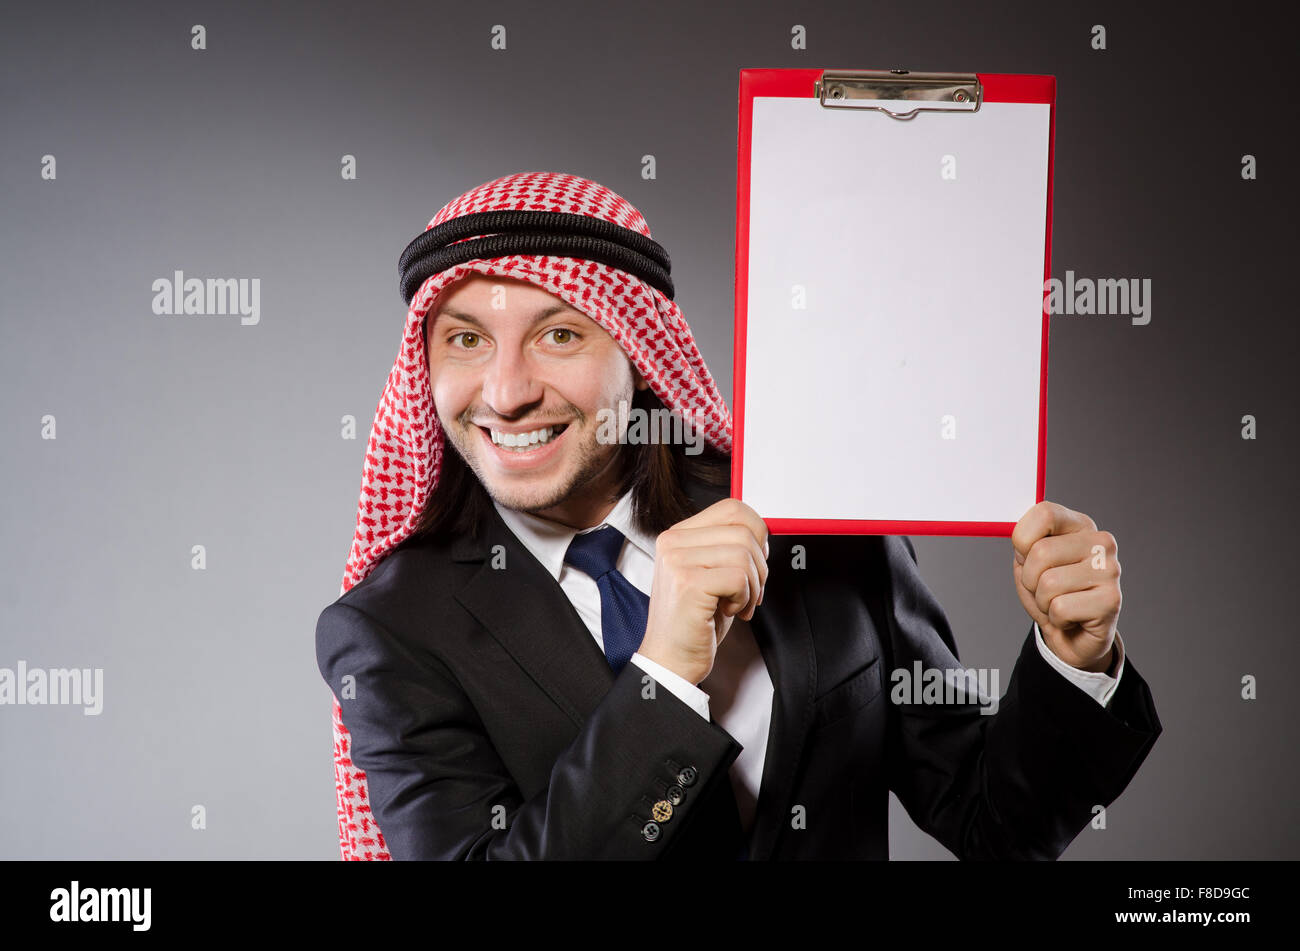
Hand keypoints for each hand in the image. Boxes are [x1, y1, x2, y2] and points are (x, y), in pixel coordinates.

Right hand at [638, 498, 769, 684]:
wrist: (670, 660)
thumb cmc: (694, 621)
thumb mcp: (711, 574)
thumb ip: (728, 547)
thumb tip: (762, 532)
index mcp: (678, 535)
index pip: (732, 508)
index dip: (757, 534)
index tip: (754, 562)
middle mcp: (673, 542)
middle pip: (744, 530)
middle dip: (759, 565)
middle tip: (749, 591)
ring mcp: (677, 561)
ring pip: (744, 554)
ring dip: (752, 586)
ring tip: (736, 603)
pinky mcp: (688, 583)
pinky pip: (738, 578)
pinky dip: (743, 598)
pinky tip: (728, 611)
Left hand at [1011, 501, 1119, 672]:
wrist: (1073, 637)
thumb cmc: (1050, 595)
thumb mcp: (1029, 564)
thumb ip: (1023, 544)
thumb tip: (1015, 533)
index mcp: (1081, 525)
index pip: (1044, 513)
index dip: (1023, 540)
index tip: (1027, 557)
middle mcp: (1101, 543)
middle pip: (1040, 552)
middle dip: (1030, 579)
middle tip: (1044, 590)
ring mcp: (1110, 570)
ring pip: (1048, 583)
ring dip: (1043, 601)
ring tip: (1058, 604)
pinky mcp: (1111, 600)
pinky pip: (1060, 608)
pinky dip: (1055, 618)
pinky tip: (1070, 618)